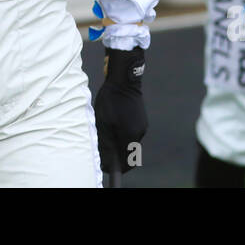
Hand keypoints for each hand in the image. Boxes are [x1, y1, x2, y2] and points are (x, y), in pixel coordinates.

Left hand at [93, 46, 146, 174]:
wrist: (124, 78)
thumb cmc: (111, 100)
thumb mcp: (103, 123)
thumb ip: (106, 143)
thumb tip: (105, 160)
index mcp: (131, 136)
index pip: (126, 162)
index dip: (115, 167)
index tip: (105, 165)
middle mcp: (140, 132)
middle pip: (128, 152)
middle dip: (116, 154)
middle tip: (102, 148)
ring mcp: (142, 124)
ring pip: (129, 141)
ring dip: (118, 141)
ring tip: (105, 132)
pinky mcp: (140, 117)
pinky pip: (131, 131)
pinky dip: (122, 132)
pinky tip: (112, 122)